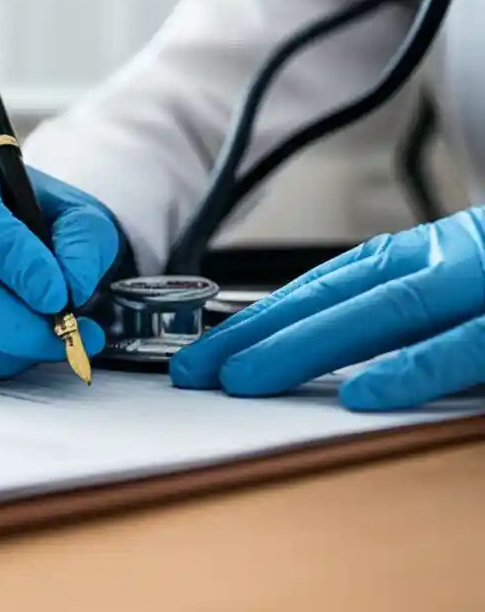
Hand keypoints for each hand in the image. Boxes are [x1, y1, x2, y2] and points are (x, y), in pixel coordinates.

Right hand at [0, 150, 123, 377]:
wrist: (22, 242)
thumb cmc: (44, 222)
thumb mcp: (79, 215)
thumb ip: (83, 242)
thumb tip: (69, 289)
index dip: (8, 256)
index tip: (56, 295)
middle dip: (5, 319)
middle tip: (64, 336)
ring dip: (0, 347)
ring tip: (54, 340)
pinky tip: (24, 347)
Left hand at [170, 207, 484, 410]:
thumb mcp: (459, 289)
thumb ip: (401, 317)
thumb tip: (322, 353)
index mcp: (421, 257)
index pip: (322, 288)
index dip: (256, 321)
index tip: (200, 355)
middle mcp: (444, 262)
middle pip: (337, 297)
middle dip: (257, 335)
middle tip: (194, 372)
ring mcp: (482, 285)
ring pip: (386, 310)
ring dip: (307, 346)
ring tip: (244, 381)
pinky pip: (467, 346)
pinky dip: (412, 369)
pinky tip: (360, 394)